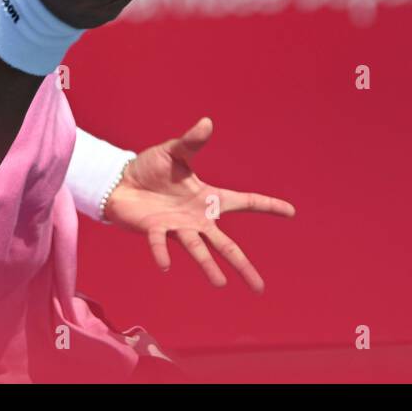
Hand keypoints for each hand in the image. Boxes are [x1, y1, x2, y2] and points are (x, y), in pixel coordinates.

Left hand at [103, 117, 295, 292]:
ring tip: (220, 284)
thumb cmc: (150, 168)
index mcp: (207, 199)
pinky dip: (162, 252)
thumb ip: (191, 142)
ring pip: (198, 249)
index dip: (267, 206)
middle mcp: (197, 219)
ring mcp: (177, 227)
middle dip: (242, 265)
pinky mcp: (154, 229)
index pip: (244, 203)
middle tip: (259, 288)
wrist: (120, 181)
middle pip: (226, 246)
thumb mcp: (174, 151)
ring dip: (208, 266)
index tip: (291, 212)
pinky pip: (160, 242)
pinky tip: (165, 266)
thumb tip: (207, 122)